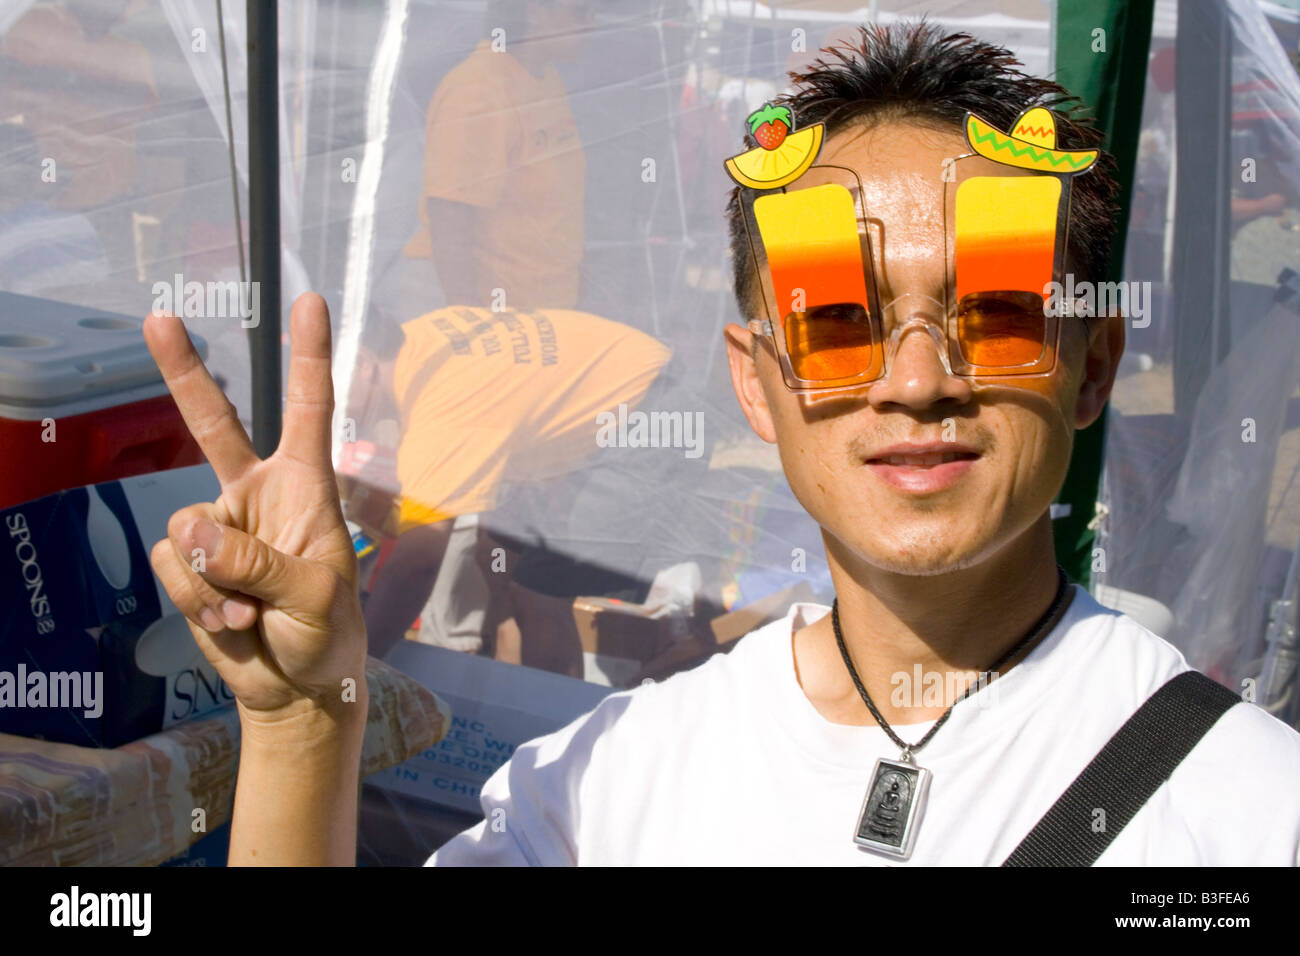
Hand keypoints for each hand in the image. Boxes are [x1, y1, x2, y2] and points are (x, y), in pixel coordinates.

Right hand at [143, 293, 367, 727]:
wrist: (294, 687)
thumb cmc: (325, 635)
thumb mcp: (313, 597)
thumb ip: (258, 564)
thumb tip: (189, 532)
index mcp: (305, 488)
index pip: (308, 410)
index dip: (309, 356)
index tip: (311, 301)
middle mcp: (256, 496)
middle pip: (213, 424)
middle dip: (184, 372)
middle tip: (158, 318)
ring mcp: (216, 529)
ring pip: (185, 529)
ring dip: (213, 582)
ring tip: (254, 613)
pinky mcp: (186, 565)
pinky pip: (170, 568)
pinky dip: (197, 601)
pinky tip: (232, 621)